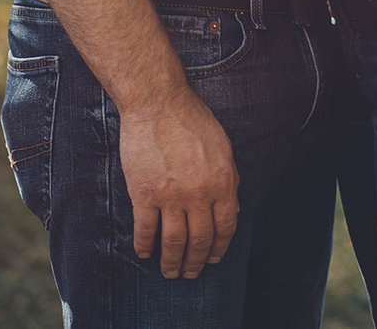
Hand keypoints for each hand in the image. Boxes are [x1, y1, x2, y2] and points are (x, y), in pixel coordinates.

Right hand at [120, 87, 239, 277]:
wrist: (158, 102)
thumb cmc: (191, 119)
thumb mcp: (222, 146)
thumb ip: (229, 178)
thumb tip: (232, 208)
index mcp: (221, 182)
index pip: (225, 228)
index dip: (219, 248)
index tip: (212, 259)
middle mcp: (198, 194)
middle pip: (199, 241)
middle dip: (195, 263)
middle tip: (190, 274)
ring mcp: (170, 196)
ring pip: (173, 243)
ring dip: (171, 263)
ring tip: (169, 272)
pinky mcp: (144, 194)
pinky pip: (145, 231)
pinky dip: (145, 247)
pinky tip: (145, 253)